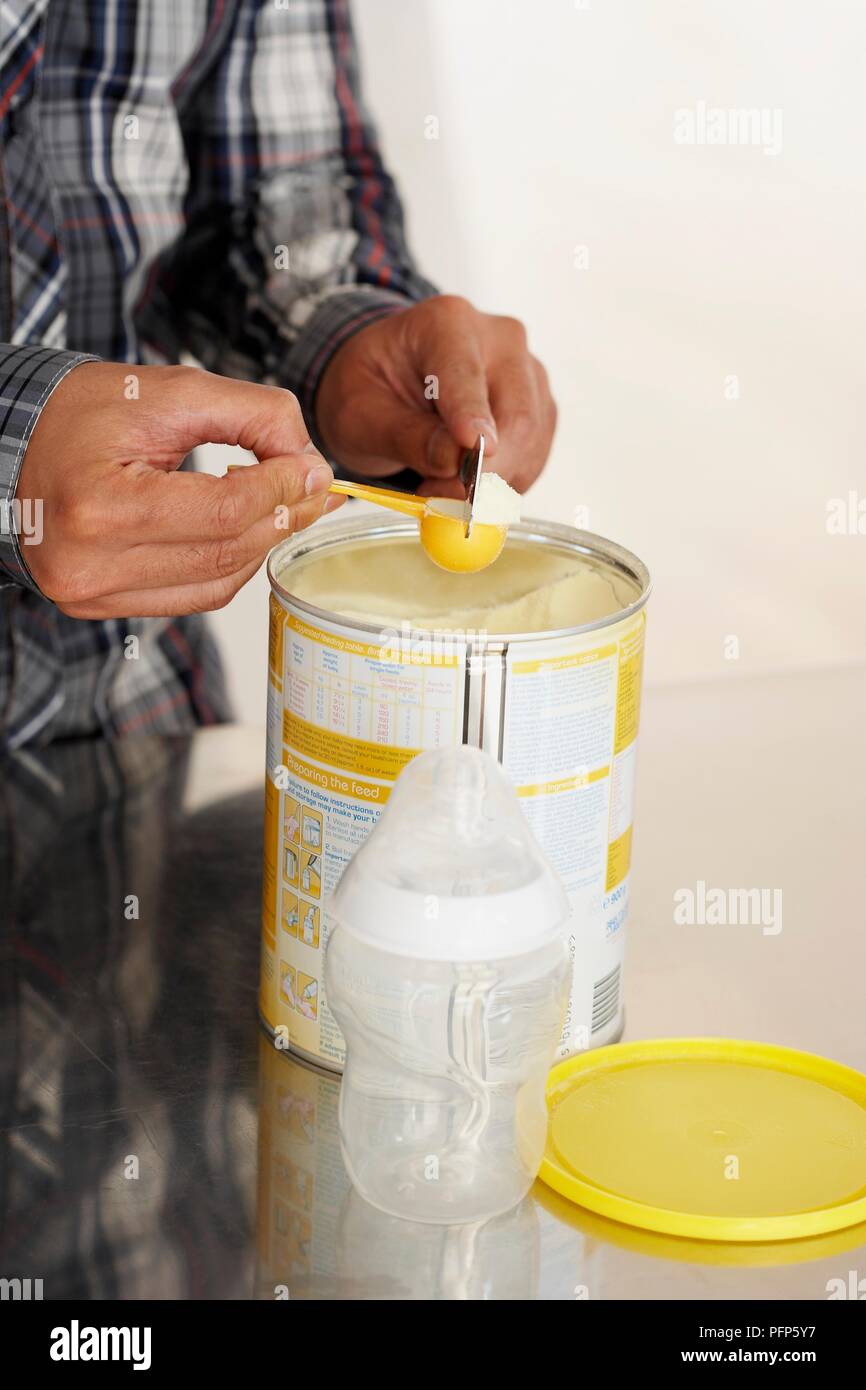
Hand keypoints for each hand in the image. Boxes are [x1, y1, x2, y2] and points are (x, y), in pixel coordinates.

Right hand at [16, 362, 341, 616]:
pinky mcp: (101, 605)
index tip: (314, 468)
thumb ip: (251, 416)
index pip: (223, 513)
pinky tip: (249, 531)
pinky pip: (192, 596)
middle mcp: (90, 564)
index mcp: (99, 507)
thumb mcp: (168, 392)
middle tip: (316, 487)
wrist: (11, 444)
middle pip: (225, 551)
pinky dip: (231, 565)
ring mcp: (92, 593)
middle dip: (283, 517)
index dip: (280, 490)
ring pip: (216, 582)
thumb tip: (310, 463)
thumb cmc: (78, 414)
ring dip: (263, 544)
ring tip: (289, 506)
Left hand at [315, 295, 555, 497]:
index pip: (468, 376)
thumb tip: (453, 460)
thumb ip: (404, 434)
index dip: (473, 419)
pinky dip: (503, 482)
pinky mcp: (539, 404)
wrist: (386, 379)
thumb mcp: (361, 414)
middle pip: (516, 416)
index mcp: (447, 323)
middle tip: (438, 497)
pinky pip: (535, 455)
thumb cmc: (370, 388)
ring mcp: (527, 371)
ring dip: (491, 483)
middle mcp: (499, 338)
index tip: (474, 457)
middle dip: (483, 472)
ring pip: (531, 441)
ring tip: (441, 486)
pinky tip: (466, 480)